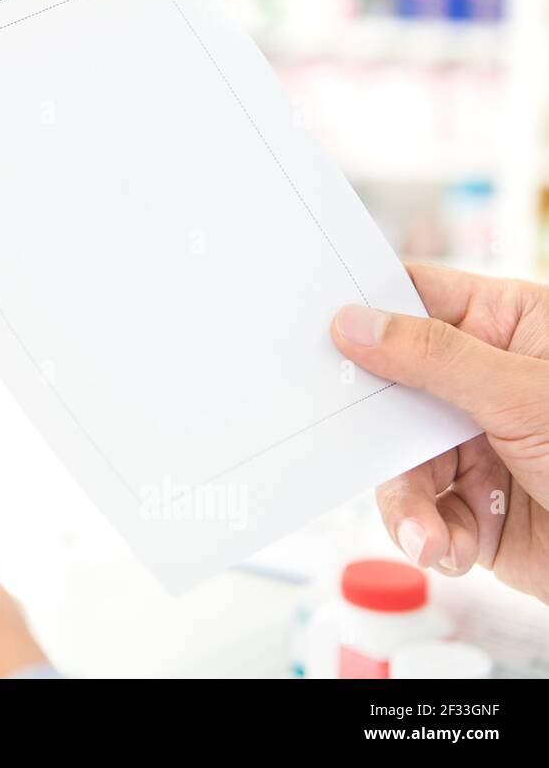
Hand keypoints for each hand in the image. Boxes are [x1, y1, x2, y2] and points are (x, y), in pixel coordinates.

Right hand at [332, 262, 548, 603]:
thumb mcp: (525, 394)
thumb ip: (434, 357)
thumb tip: (354, 322)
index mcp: (508, 327)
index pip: (417, 299)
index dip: (365, 310)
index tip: (319, 327)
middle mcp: (483, 381)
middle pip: (391, 387)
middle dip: (377, 431)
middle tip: (353, 442)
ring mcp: (474, 443)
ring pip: (397, 459)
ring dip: (408, 503)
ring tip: (428, 534)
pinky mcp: (469, 503)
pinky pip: (417, 510)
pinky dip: (427, 534)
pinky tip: (450, 545)